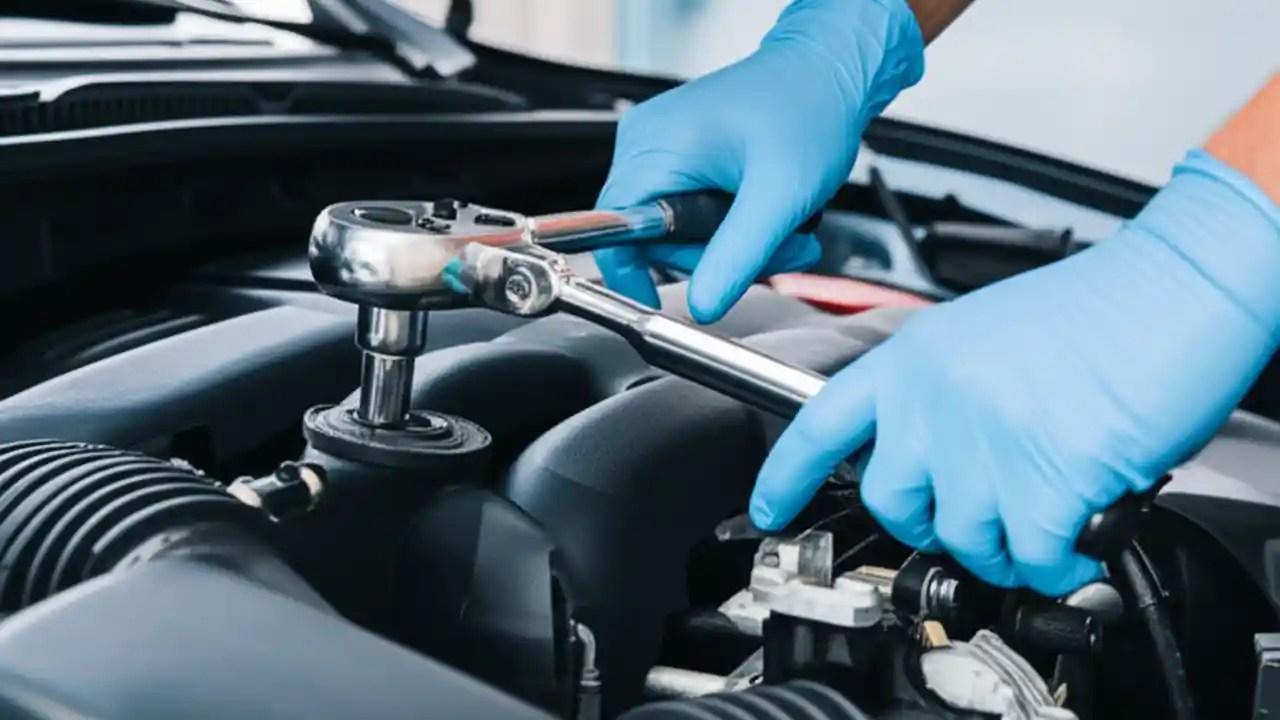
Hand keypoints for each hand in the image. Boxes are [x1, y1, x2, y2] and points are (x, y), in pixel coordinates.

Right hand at [595, 0, 924, 321]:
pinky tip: (761, 210)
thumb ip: (736, 257)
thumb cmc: (809, 112)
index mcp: (656, 148)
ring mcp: (662, 144)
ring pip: (675, 228)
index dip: (633, 274)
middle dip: (717, 256)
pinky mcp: (680, 151)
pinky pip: (687, 208)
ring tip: (780, 228)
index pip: (614, 230)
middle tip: (772, 248)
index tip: (658, 300)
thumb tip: (702, 306)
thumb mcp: (779, 197)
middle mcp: (647, 142)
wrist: (829, 73)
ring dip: (730, 243)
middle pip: (653, 236)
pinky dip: (728, 222)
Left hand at [750, 151, 1279, 595]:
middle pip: (891, 502)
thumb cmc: (1101, 308)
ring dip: (1005, 544)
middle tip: (980, 512)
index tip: (769, 507)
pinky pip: (1029, 558)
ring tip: (1044, 512)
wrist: (1180, 286)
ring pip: (962, 538)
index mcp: (913, 357)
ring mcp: (982, 438)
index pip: (819, 422)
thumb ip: (942, 395)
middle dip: (934, 522)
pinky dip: (1057, 561)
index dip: (785, 473)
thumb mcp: (985, 335)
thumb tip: (935, 461)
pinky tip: (1077, 533)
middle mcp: (934, 398)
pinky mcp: (1042, 477)